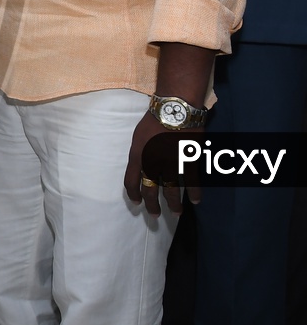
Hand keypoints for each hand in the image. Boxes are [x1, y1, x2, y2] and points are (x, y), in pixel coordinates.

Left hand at [124, 41, 212, 213]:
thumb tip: (141, 168)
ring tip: (175, 213)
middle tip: (154, 215)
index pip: (131, 181)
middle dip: (152, 205)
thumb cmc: (154, 120)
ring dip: (173, 204)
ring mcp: (171, 163)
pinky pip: (191, 182)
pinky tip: (194, 202)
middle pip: (150, 190)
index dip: (133, 194)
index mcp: (137, 156)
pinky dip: (194, 193)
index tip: (137, 203)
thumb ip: (139, 155)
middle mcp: (152, 163)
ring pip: (171, 191)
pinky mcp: (188, 161)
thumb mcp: (138, 137)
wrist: (174, 109)